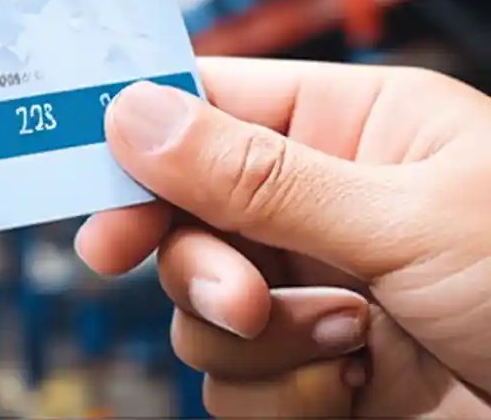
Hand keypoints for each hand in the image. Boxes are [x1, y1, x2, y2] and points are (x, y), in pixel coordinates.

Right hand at [77, 58, 490, 416]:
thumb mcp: (407, 219)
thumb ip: (258, 174)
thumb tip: (134, 113)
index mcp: (354, 128)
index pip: (212, 103)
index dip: (142, 136)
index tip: (87, 174)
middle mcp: (321, 203)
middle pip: (185, 211)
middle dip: (198, 260)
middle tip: (232, 299)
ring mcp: (312, 290)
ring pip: (197, 303)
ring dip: (254, 338)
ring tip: (342, 344)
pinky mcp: (311, 370)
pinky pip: (232, 379)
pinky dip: (279, 394)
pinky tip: (349, 391)